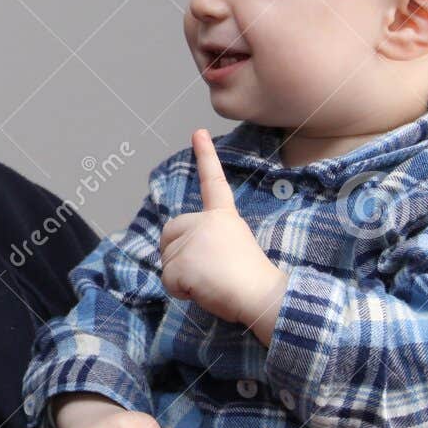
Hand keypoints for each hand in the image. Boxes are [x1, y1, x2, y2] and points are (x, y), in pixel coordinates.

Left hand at [159, 129, 288, 342]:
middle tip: (204, 271)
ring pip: (168, 261)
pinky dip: (181, 292)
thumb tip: (187, 260)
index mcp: (223, 217)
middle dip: (176, 253)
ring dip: (183, 278)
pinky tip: (203, 290)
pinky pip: (168, 280)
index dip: (206, 156)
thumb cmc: (252, 280)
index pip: (214, 182)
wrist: (260, 295)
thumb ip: (210, 243)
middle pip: (170, 233)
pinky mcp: (182, 260)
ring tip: (212, 282)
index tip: (198, 132)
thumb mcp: (233, 248)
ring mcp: (192, 239)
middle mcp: (205, 221)